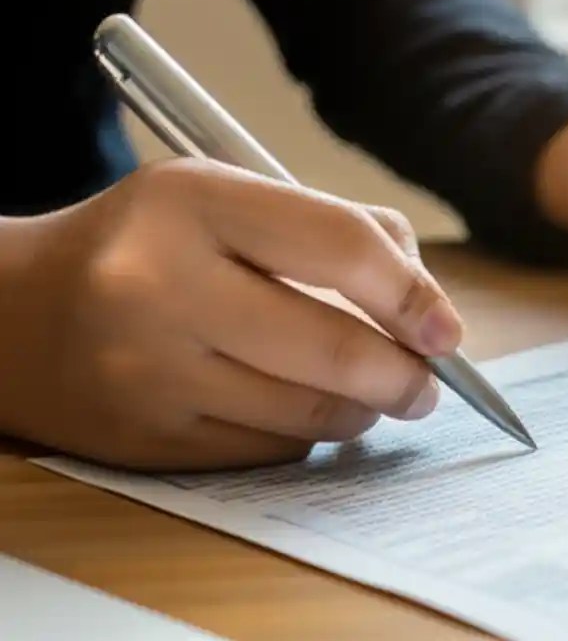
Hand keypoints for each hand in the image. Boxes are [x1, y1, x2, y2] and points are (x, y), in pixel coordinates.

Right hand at [0, 158, 462, 470]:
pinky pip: (269, 451)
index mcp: (192, 203)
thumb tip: (426, 299)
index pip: (341, 246)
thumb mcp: (225, 195)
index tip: (446, 330)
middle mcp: (161, 286)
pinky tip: (303, 411)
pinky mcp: (146, 442)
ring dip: (364, 409)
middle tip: (428, 383)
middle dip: (406, 375)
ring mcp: (149, 373)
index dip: (413, 294)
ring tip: (375, 393)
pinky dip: (307, 436)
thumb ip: (333, 225)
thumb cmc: (147, 243)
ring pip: (311, 414)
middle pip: (335, 348)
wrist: (15, 313)